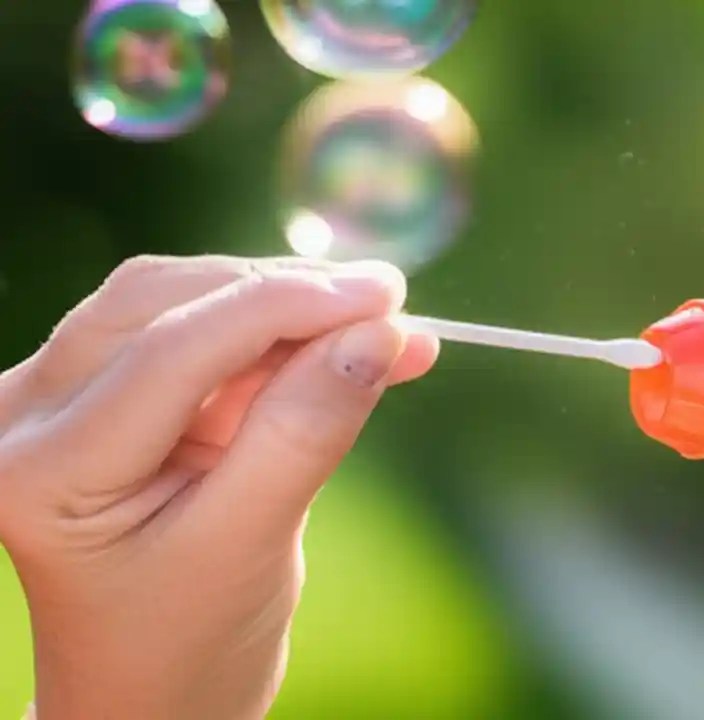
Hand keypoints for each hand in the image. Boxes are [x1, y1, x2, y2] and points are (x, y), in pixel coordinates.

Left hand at [0, 256, 436, 718]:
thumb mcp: (250, 545)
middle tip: (388, 304)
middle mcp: (27, 416)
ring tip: (378, 330)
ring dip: (282, 306)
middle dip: (284, 295)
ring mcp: (54, 398)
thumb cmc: (188, 642)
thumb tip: (377, 334)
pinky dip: (273, 333)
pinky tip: (345, 342)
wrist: (150, 688)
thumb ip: (305, 433)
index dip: (287, 307)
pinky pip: (191, 331)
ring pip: (177, 300)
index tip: (386, 299)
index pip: (172, 349)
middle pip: (164, 302)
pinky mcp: (97, 391)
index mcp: (44, 470)